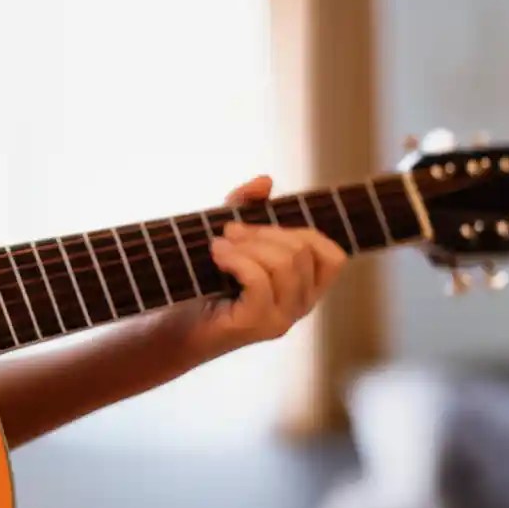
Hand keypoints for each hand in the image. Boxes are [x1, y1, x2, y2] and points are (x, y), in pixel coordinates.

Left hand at [161, 176, 346, 361]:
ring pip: (285, 264)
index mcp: (304, 288)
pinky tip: (217, 256)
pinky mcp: (257, 324)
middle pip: (302, 252)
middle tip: (230, 231)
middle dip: (263, 232)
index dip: (303, 233)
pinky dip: (236, 259)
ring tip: (219, 245)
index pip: (333, 257)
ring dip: (248, 245)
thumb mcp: (230, 235)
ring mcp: (282, 319)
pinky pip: (259, 280)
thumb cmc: (205, 283)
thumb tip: (266, 181)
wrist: (175, 326)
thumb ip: (247, 205)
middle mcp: (301, 306)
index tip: (263, 228)